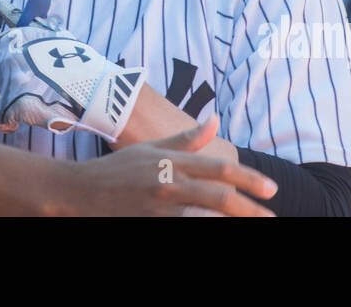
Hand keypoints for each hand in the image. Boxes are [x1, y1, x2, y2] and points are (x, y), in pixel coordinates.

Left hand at [0, 17, 144, 141]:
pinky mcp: (11, 105)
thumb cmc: (81, 64)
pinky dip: (4, 122)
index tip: (8, 74)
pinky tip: (14, 124)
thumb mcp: (58, 35)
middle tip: (13, 94)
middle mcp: (8, 57)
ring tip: (13, 111)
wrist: (94, 89)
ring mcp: (8, 81)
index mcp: (17, 39)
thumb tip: (30, 7)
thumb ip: (41, 24)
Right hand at [57, 117, 277, 215]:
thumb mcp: (151, 148)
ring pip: (203, 215)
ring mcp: (158, 206)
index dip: (248, 178)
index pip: (218, 167)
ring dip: (230, 221)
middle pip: (217, 195)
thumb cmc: (118, 169)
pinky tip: (218, 228)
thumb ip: (186, 139)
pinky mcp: (148, 222)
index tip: (271, 189)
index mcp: (171, 160)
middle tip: (271, 215)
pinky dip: (202, 226)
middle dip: (248, 207)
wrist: (79, 191)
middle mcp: (167, 181)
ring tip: (254, 224)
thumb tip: (215, 121)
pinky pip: (183, 225)